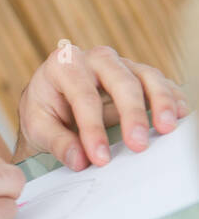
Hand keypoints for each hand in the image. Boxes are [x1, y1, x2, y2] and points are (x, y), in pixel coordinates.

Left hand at [14, 44, 190, 170]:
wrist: (51, 101)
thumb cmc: (44, 111)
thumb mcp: (38, 128)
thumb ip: (58, 143)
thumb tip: (79, 160)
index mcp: (63, 65)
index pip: (83, 96)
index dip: (92, 128)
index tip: (100, 157)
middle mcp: (94, 59)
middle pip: (120, 80)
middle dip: (132, 113)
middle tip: (139, 145)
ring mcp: (119, 65)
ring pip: (146, 75)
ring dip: (160, 101)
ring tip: (167, 128)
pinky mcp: (137, 75)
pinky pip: (159, 82)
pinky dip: (171, 97)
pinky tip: (180, 114)